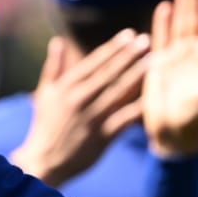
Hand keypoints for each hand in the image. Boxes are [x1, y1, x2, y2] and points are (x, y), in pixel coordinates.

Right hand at [9, 29, 148, 186]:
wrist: (43, 162)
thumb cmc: (45, 126)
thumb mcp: (44, 94)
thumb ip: (53, 67)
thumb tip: (58, 42)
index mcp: (66, 87)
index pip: (94, 62)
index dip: (113, 48)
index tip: (129, 35)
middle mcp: (79, 99)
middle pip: (109, 73)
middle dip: (129, 55)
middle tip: (146, 39)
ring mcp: (91, 118)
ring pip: (119, 91)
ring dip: (138, 74)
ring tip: (154, 59)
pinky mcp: (101, 136)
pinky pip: (124, 118)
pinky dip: (138, 107)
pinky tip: (153, 97)